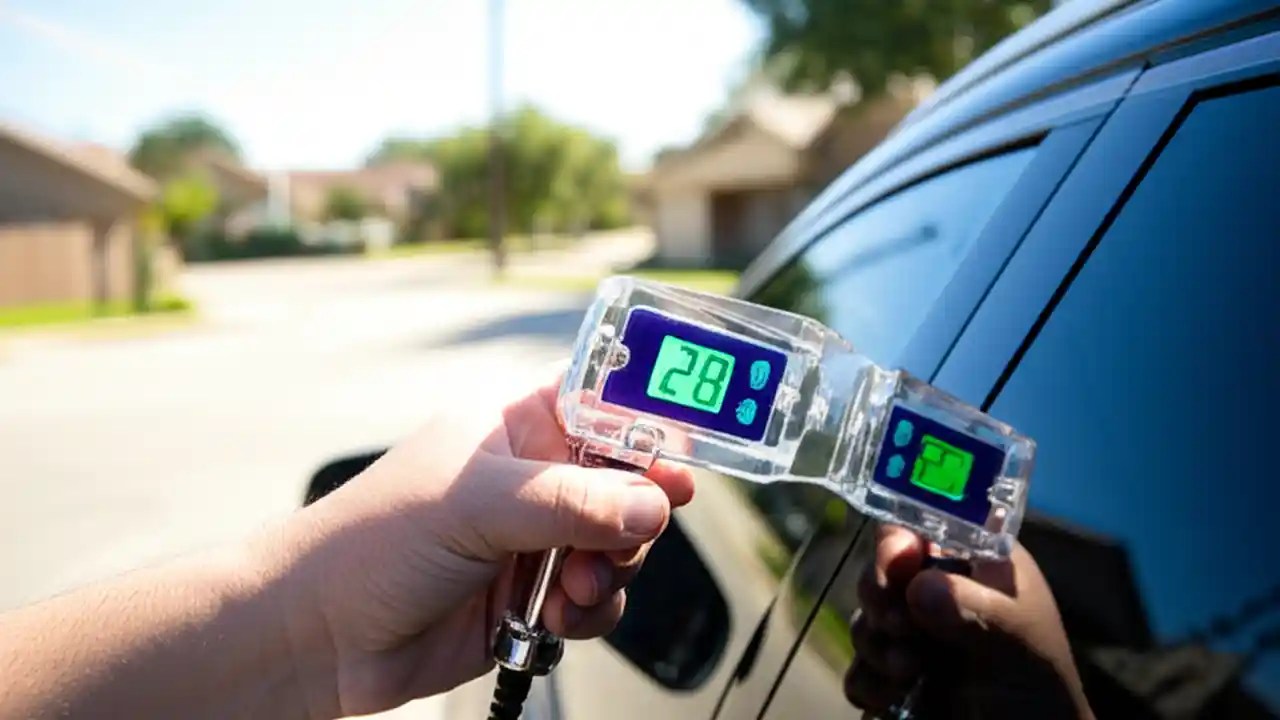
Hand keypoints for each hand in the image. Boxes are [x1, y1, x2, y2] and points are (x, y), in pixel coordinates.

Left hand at [262, 376, 693, 716]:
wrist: (319, 639)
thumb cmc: (370, 543)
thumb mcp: (475, 505)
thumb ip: (570, 502)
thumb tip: (650, 504)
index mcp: (515, 426)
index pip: (605, 402)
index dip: (650, 423)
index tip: (682, 456)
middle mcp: (533, 478)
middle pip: (629, 481)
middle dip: (635, 516)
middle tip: (625, 537)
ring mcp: (535, 539)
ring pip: (621, 545)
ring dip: (611, 571)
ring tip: (569, 589)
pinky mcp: (534, 596)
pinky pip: (598, 598)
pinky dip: (591, 611)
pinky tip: (554, 618)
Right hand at [844, 526, 1092, 719]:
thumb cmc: (1041, 686)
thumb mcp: (1020, 640)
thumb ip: (975, 609)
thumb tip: (921, 586)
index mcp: (978, 562)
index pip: (924, 525)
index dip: (898, 539)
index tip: (895, 565)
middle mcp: (943, 591)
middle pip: (882, 570)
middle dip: (880, 598)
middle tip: (899, 625)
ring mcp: (916, 635)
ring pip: (866, 620)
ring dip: (876, 645)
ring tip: (908, 672)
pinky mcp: (896, 677)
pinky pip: (859, 668)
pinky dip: (869, 681)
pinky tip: (894, 695)